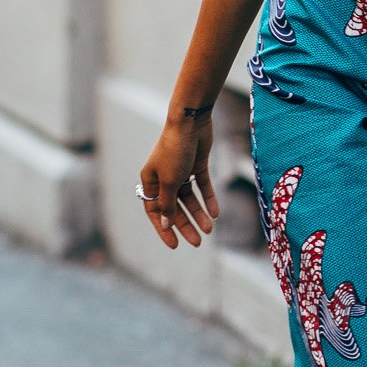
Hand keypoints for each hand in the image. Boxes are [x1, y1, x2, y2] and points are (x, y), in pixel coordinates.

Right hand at [139, 108, 219, 250]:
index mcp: (151, 181)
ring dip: (199, 214)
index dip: (164, 228)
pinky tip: (215, 214)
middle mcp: (164, 178)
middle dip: (186, 225)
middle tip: (197, 242)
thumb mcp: (169, 181)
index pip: (155, 211)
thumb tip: (165, 223)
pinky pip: (202, 187)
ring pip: (190, 199)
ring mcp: (181, 171)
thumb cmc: (174, 150)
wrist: (190, 122)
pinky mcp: (197, 165)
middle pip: (175, 207)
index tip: (175, 244)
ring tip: (209, 229)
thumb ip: (168, 204)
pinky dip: (208, 199)